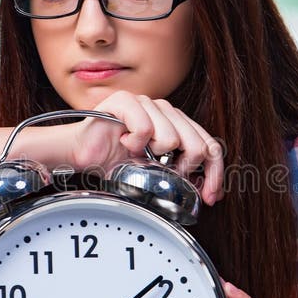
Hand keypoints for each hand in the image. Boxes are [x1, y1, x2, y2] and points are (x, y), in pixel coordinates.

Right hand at [66, 92, 224, 205]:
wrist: (82, 152)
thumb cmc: (115, 160)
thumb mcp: (157, 171)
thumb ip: (181, 172)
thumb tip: (207, 190)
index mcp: (177, 123)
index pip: (210, 145)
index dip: (214, 173)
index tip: (210, 197)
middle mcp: (166, 110)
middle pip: (197, 143)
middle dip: (184, 167)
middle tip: (165, 172)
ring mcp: (147, 102)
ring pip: (171, 137)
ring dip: (152, 154)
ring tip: (137, 153)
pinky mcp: (125, 101)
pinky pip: (144, 128)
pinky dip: (133, 143)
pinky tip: (123, 142)